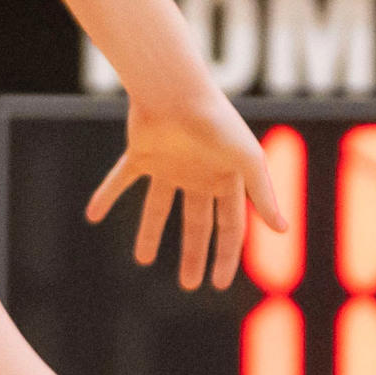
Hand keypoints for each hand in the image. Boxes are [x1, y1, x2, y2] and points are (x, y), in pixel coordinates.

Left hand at [82, 80, 271, 291]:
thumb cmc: (216, 123)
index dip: (226, 256)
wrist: (175, 90)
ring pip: (158, 207)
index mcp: (226, 178)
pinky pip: (120, 180)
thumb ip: (264, 196)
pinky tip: (91, 215)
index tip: (218, 284)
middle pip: (196, 224)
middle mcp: (197, 175)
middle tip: (189, 284)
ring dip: (149, 233)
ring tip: (142, 260)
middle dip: (194, 254)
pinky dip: (106, 195)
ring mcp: (168, 166)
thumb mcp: (249, 162)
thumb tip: (283, 231)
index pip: (229, 227)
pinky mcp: (140, 154)